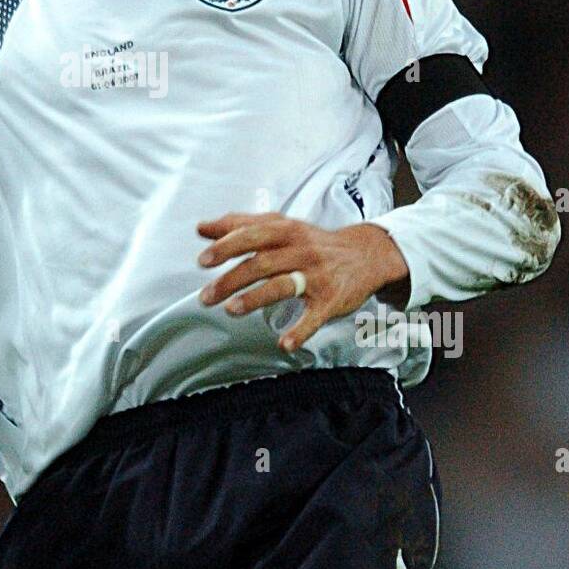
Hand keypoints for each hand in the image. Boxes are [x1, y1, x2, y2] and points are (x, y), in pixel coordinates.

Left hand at [196, 213, 409, 352]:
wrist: (366, 255)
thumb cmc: (314, 242)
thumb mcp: (281, 226)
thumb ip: (241, 225)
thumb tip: (203, 228)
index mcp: (285, 230)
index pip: (252, 235)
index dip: (226, 247)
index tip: (203, 260)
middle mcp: (300, 250)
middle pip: (262, 262)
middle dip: (231, 279)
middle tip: (206, 295)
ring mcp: (317, 275)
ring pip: (283, 285)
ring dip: (255, 298)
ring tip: (232, 310)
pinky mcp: (331, 299)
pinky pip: (315, 316)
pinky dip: (300, 330)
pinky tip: (284, 343)